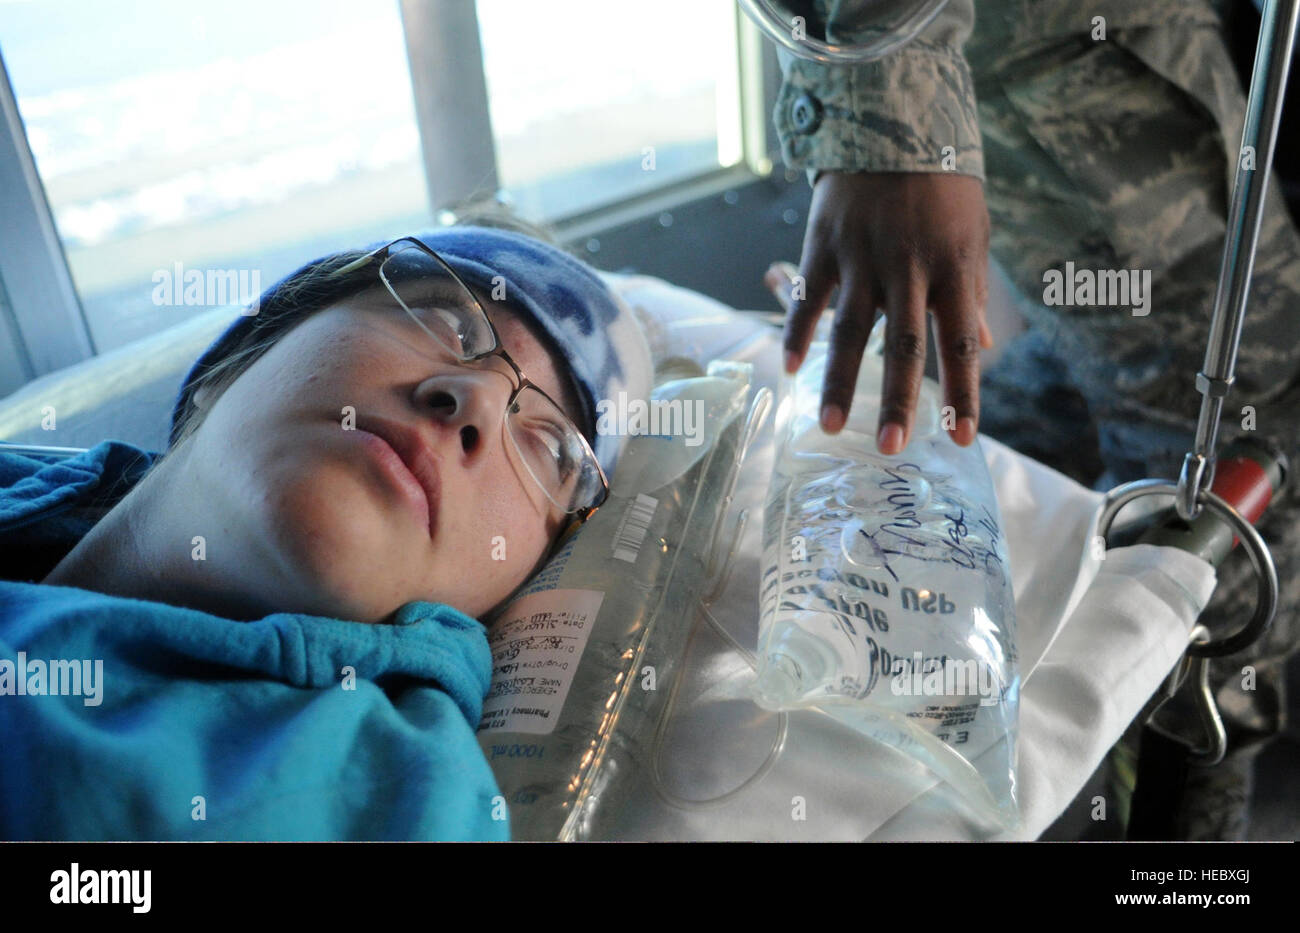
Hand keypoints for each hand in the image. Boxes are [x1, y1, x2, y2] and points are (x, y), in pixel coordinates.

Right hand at [770, 171, 992, 454]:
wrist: (895, 122)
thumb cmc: (942, 187)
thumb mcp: (972, 235)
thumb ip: (970, 292)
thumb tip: (982, 346)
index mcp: (952, 269)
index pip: (961, 344)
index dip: (963, 393)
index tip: (962, 439)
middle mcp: (909, 269)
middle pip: (904, 347)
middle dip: (900, 401)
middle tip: (892, 448)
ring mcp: (863, 257)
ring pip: (850, 331)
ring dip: (841, 382)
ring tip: (832, 426)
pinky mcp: (825, 245)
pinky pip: (809, 297)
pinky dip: (798, 332)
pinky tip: (790, 368)